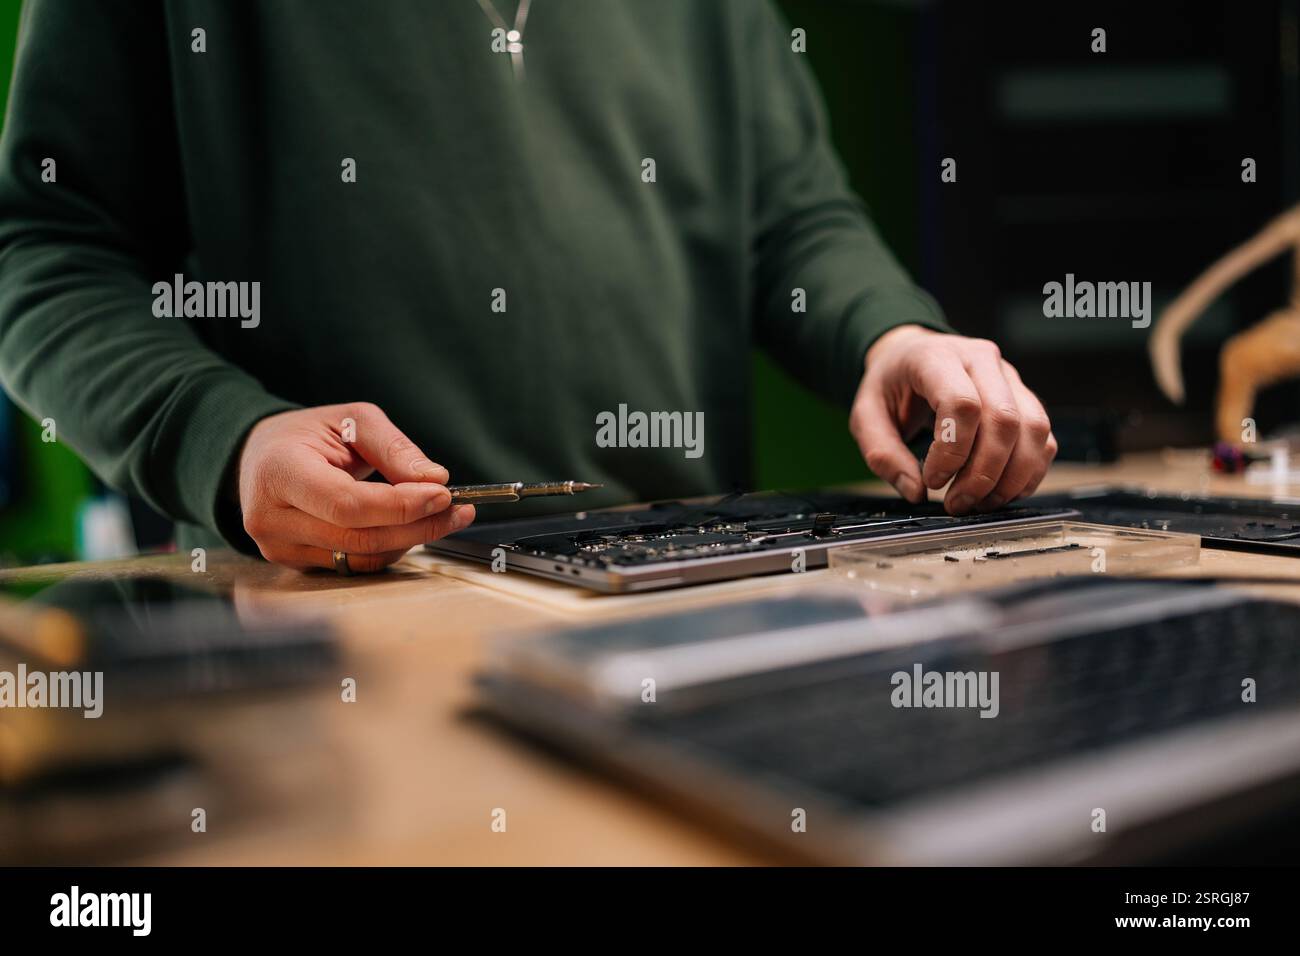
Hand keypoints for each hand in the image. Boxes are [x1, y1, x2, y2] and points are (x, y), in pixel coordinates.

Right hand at [236, 402, 473, 571]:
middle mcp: (271, 517)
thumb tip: (434, 480)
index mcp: (279, 472)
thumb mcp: (352, 421)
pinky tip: (410, 527)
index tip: (442, 494)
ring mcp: (279, 547)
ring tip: (442, 516)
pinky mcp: (295, 564)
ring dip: (410, 540)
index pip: (346, 504)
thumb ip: (394, 448)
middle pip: (357, 537)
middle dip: (417, 525)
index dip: (399, 506)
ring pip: (360, 557)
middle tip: (457, 509)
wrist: (261, 457)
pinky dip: (389, 547)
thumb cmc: (307, 435)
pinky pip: (354, 564)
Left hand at [850, 325, 1056, 514]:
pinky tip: (1001, 491)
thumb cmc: (891, 384)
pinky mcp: (1024, 398)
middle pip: (1004, 419)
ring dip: (1011, 478)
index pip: (961, 403)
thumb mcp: (865, 414)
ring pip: (1033, 429)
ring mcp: (1009, 377)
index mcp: (937, 357)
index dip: (951, 452)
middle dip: (984, 474)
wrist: (912, 355)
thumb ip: (882, 453)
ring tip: (980, 503)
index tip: (932, 479)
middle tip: (957, 503)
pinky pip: (1043, 438)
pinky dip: (1028, 473)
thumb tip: (915, 491)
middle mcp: (981, 360)